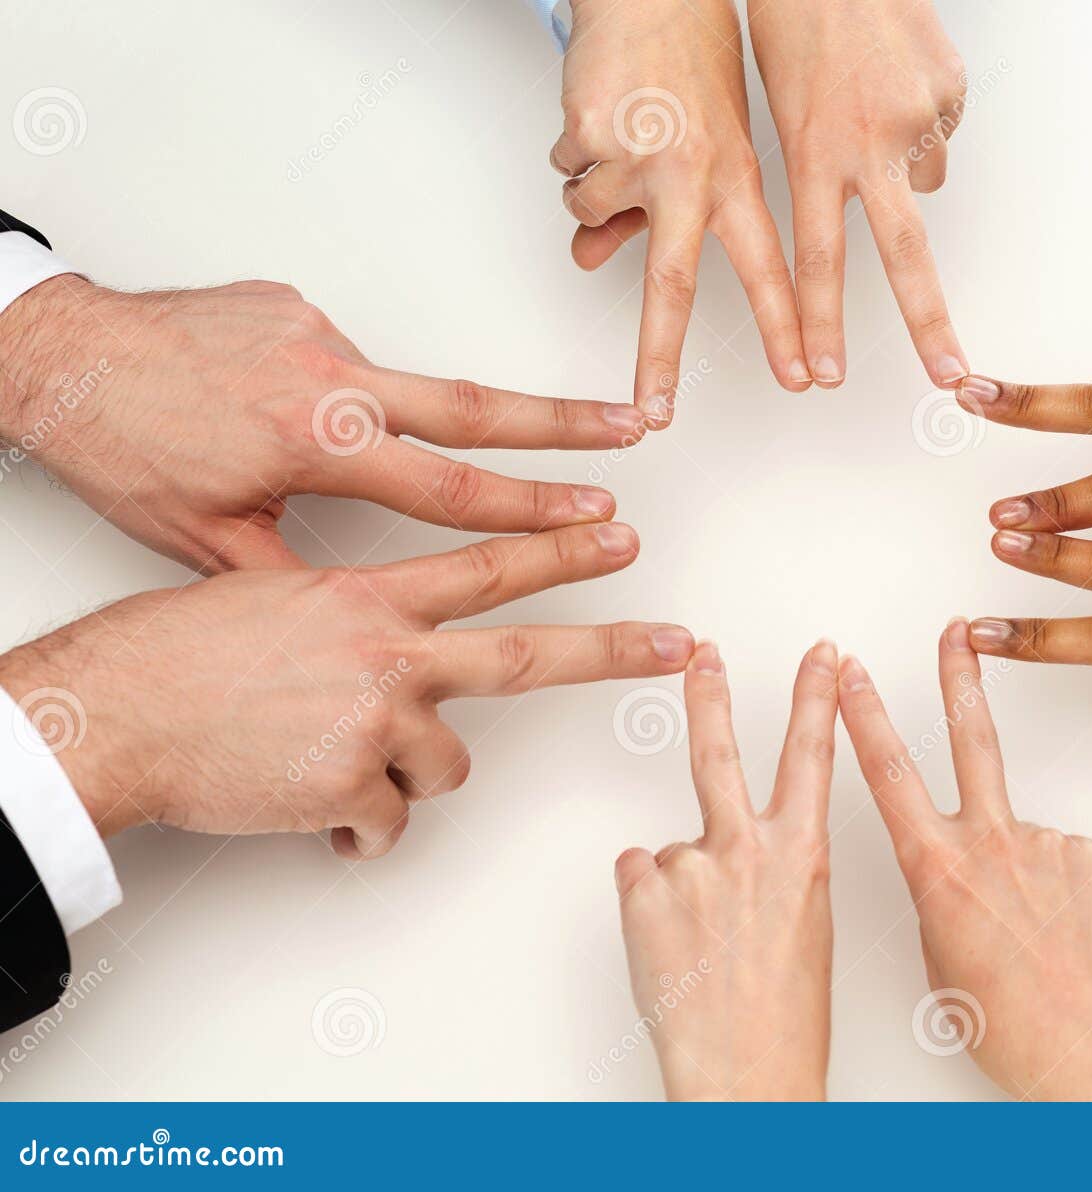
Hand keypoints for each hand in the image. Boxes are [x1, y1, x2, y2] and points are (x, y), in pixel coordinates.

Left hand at [0, 275, 641, 572]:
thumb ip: (298, 575)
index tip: (596, 514)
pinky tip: (305, 411)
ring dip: (448, 413)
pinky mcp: (296, 306)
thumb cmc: (120, 445)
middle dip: (564, 422)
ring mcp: (317, 332)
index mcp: (320, 439)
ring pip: (412, 383)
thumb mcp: (209, 541)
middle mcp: (332, 377)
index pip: (454, 486)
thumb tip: (356, 612)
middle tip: (632, 425)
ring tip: (415, 436)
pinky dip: (355, 391)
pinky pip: (350, 357)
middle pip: (477, 405)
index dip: (536, 508)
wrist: (56, 350)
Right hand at [0, 527, 693, 857]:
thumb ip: (359, 619)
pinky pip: (385, 824)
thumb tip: (403, 642)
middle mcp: (387, 653)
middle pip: (528, 654)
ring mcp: (374, 722)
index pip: (490, 565)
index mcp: (370, 598)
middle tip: (678, 643)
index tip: (617, 535)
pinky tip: (312, 811)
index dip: (562, 550)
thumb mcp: (280, 600)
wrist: (116, 714)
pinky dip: (357, 829)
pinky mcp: (350, 787)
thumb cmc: (181, 657)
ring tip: (338, 766)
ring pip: (448, 764)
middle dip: (615, 648)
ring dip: (407, 775)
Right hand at [553, 0, 807, 421]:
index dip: (787, 327)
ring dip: (591, 196)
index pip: (768, 267)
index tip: (801, 377)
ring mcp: (639, 157)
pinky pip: (566, 171)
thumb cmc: (687, 65)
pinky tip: (601, 113)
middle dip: (658, 357)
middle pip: (671, 285)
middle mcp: (693, 175)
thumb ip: (661, 212)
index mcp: (736, 179)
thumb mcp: (704, 145)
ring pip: (590, 215)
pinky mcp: (591, 137)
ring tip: (622, 140)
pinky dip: (572, 153)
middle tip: (654, 409)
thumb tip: (596, 257)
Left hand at [612, 640, 837, 1099]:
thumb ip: (775, 872)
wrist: (746, 1070)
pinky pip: (640, 879)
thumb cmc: (785, 1016)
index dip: (817, 698)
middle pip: (721, 752)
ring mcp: (692, 863)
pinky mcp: (644, 886)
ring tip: (699, 945)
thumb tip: (735, 856)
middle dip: (711, 695)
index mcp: (805, 854)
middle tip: (702, 654)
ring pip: (671, 850)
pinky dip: (650, 908)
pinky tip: (672, 948)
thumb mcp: (805, 925)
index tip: (822, 658)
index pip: (814, 754)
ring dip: (679, 889)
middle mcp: (749, 847)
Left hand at [749, 0, 967, 387]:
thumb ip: (811, 168)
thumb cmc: (794, 14)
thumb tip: (854, 210)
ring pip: (923, 178)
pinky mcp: (951, 92)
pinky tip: (897, 80)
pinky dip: (922, 120)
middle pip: (904, 256)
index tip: (824, 374)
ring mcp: (918, 118)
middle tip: (950, 376)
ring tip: (873, 106)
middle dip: (929, 326)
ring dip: (904, 166)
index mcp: (813, 150)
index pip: (817, 260)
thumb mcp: (775, 104)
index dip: (820, 325)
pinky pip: (940, 130)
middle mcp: (868, 142)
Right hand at [836, 624, 1091, 1099]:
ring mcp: (1044, 843)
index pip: (888, 776)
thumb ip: (940, 901)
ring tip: (1034, 931)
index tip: (850, 677)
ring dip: (1017, 869)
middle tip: (955, 632)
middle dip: (957, 679)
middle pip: (969, 739)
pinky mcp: (1089, 854)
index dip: (863, 718)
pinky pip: (1060, 859)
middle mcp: (990, 843)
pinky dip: (1056, 889)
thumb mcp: (940, 962)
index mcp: (937, 870)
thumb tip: (954, 879)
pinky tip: (1064, 932)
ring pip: (1017, 834)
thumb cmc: (1011, 1027)